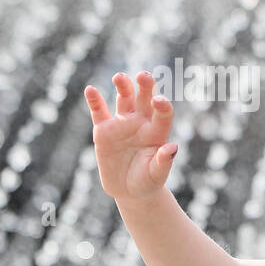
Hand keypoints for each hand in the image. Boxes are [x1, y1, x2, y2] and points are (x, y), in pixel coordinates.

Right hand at [83, 72, 177, 201]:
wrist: (129, 190)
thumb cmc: (148, 181)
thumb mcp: (156, 174)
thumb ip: (164, 162)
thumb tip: (172, 148)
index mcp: (158, 132)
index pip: (163, 114)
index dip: (162, 106)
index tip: (159, 100)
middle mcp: (141, 123)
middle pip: (144, 100)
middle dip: (145, 87)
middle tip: (144, 75)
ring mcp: (122, 124)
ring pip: (123, 99)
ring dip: (123, 87)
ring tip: (120, 77)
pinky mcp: (103, 130)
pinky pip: (99, 111)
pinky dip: (95, 101)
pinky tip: (91, 90)